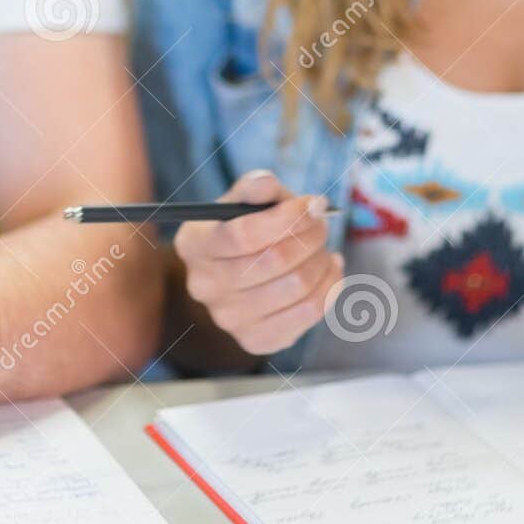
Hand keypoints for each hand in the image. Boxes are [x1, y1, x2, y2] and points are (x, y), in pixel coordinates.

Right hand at [176, 171, 342, 356]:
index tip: (315, 204)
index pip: (242, 234)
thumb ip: (253, 188)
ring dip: (322, 261)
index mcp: (194, 244)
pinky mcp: (255, 341)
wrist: (235, 277)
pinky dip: (329, 288)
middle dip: (310, 237)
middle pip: (273, 262)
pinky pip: (308, 314)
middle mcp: (203, 286)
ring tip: (323, 248)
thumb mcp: (243, 202)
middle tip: (322, 224)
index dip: (287, 218)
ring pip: (296, 288)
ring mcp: (227, 319)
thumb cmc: (244, 228)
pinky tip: (327, 271)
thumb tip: (266, 182)